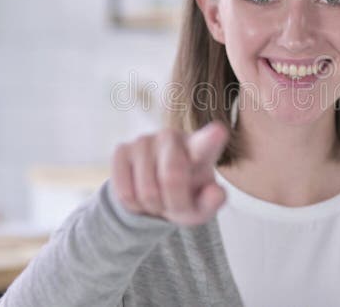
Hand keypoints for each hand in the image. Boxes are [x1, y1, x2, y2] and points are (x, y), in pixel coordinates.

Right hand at [110, 121, 229, 225]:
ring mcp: (144, 140)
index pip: (206, 144)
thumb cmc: (185, 196)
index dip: (211, 139)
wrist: (155, 195)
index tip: (218, 132)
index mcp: (200, 148)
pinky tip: (139, 195)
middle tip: (174, 203)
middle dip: (173, 202)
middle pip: (172, 177)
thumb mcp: (201, 206)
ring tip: (157, 198)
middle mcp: (172, 137)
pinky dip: (133, 205)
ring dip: (152, 205)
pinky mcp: (121, 150)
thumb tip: (216, 192)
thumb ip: (212, 202)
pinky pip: (125, 192)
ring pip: (146, 190)